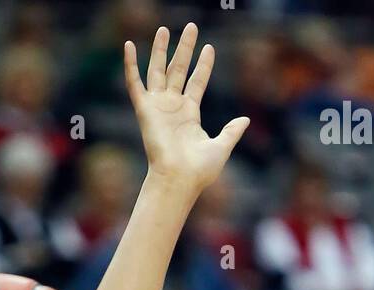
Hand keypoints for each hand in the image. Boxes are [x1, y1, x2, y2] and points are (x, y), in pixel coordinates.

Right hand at [125, 24, 248, 196]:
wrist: (179, 179)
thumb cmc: (199, 171)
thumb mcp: (222, 147)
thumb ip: (232, 131)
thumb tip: (245, 120)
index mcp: (190, 115)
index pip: (197, 82)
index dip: (204, 65)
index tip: (209, 48)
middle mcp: (173, 108)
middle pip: (179, 70)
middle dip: (184, 48)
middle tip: (191, 27)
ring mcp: (158, 107)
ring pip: (158, 71)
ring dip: (160, 50)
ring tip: (163, 29)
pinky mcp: (145, 110)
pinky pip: (134, 83)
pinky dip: (130, 65)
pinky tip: (128, 46)